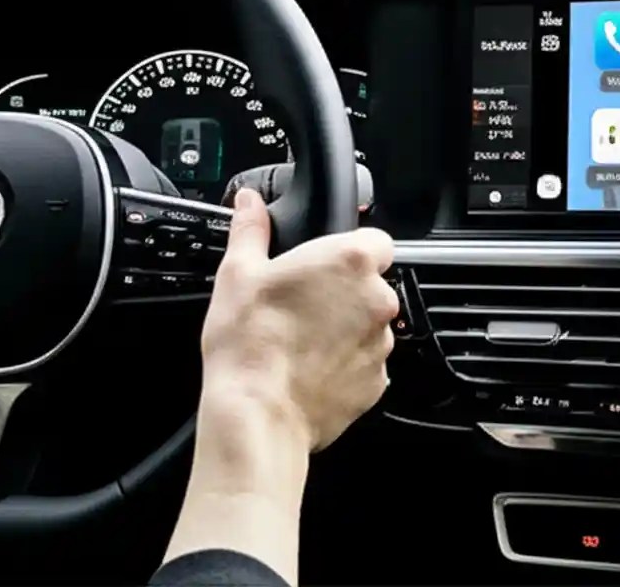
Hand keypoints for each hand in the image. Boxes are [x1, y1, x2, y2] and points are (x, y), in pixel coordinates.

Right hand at [163, 188, 396, 582]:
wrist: (258, 415)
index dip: (347, 251)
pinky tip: (308, 369)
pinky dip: (344, 364)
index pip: (374, 240)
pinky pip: (364, 364)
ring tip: (299, 341)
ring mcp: (381, 344)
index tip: (322, 265)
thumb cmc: (248, 342)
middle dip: (341, 293)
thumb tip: (249, 203)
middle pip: (370, 285)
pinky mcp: (377, 383)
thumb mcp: (238, 273)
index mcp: (351, 262)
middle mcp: (378, 300)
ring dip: (343, 329)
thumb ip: (251, 230)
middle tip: (298, 306)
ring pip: (368, 326)